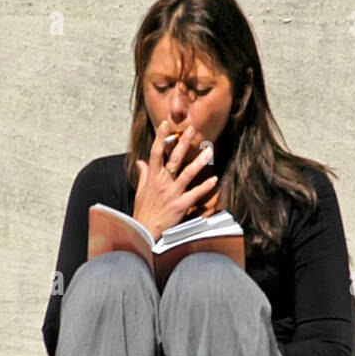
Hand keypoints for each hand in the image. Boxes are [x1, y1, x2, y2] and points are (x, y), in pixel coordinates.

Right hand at [134, 122, 218, 239]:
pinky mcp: (180, 205)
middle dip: (183, 142)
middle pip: (174, 158)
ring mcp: (172, 193)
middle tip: (192, 129)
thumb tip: (140, 161)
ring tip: (209, 151)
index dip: (161, 137)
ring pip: (187, 174)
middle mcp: (163, 182)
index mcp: (152, 177)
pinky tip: (214, 179)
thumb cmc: (143, 211)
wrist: (144, 231)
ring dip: (199, 162)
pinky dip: (205, 187)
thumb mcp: (140, 191)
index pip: (156, 152)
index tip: (166, 124)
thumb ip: (143, 174)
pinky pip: (195, 194)